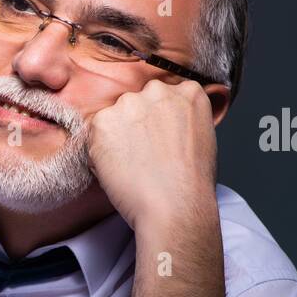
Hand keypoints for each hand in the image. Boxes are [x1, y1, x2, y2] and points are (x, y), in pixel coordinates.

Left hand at [86, 80, 217, 230]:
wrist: (174, 205)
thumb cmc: (190, 182)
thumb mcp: (201, 137)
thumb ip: (181, 118)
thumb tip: (165, 122)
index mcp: (188, 92)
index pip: (163, 96)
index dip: (157, 121)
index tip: (158, 139)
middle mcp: (158, 90)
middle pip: (137, 102)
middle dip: (135, 125)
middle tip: (143, 155)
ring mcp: (129, 104)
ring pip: (114, 117)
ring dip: (116, 137)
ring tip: (132, 165)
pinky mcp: (103, 121)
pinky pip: (95, 134)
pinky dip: (99, 152)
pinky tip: (118, 169)